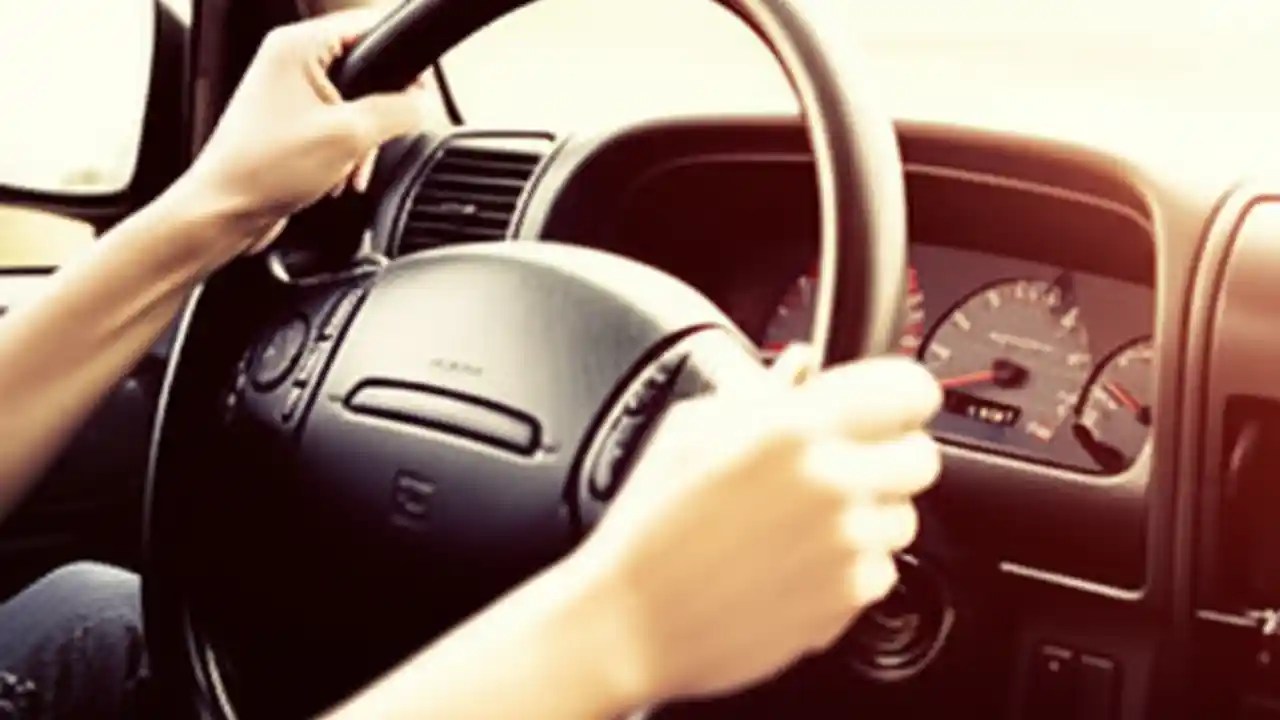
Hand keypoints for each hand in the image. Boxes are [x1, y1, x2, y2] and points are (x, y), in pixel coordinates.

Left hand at [178, 10, 427, 261]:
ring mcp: (286, 94)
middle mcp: (288, 62)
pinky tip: (338, 176)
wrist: (225, 211)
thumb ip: (396, 111)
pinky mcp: (288, 124)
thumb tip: (421, 104)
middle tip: (376, 137)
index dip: (399, 59)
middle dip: (378, 114)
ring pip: (352, 106)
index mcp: (297, 46)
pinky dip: (345, 152)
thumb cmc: (263, 170)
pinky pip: (335, 128)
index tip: (415, 88)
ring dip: (362, 140)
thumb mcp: (350, 136)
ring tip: (350, 166)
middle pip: (364, 71)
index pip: (367, 27)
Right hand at [574, 355, 941, 708]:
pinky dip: (852, 567)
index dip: (901, 397)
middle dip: (888, 458)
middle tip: (844, 467)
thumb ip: (760, 394)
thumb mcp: (691, 433)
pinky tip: (797, 563)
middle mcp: (832, 480)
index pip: (909, 390)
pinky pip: (883, 569)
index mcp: (793, 425)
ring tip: (805, 524)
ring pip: (906, 517)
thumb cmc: (649, 527)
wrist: (630, 621)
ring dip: (870, 516)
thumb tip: (800, 366)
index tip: (889, 407)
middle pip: (922, 456)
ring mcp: (847, 543)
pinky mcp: (849, 597)